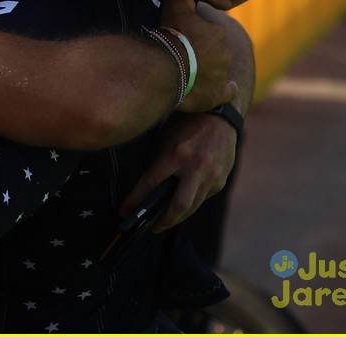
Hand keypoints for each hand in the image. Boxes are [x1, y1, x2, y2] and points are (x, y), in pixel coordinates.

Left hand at [118, 112, 236, 231]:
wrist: (221, 116)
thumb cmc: (186, 123)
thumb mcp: (166, 137)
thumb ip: (158, 161)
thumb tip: (145, 188)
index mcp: (177, 153)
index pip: (152, 183)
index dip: (136, 200)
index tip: (124, 212)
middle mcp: (196, 167)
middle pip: (178, 205)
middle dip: (163, 221)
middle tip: (150, 228)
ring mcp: (212, 176)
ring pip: (192, 207)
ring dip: (176, 218)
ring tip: (162, 223)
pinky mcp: (221, 181)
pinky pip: (202, 199)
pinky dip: (190, 205)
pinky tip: (179, 208)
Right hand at [157, 0, 236, 112]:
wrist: (168, 69)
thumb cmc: (171, 36)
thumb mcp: (174, 6)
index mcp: (217, 32)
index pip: (208, 31)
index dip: (195, 33)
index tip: (183, 37)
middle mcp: (224, 53)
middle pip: (214, 51)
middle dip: (203, 52)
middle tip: (184, 56)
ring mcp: (222, 75)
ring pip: (218, 70)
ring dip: (207, 70)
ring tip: (189, 73)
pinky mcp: (218, 94)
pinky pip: (226, 91)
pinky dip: (223, 90)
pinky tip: (213, 89)